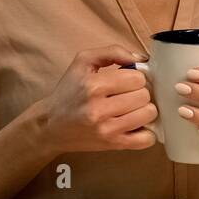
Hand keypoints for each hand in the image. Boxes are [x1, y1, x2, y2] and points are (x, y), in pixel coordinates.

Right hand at [36, 45, 157, 154]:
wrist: (49, 126)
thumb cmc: (69, 91)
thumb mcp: (83, 61)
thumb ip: (113, 52)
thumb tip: (141, 58)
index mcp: (93, 86)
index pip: (137, 78)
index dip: (134, 77)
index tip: (126, 82)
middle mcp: (99, 109)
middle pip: (144, 96)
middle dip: (139, 93)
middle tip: (127, 95)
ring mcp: (107, 130)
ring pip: (149, 114)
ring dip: (144, 110)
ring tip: (131, 109)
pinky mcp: (113, 145)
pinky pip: (146, 139)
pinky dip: (147, 133)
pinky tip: (135, 126)